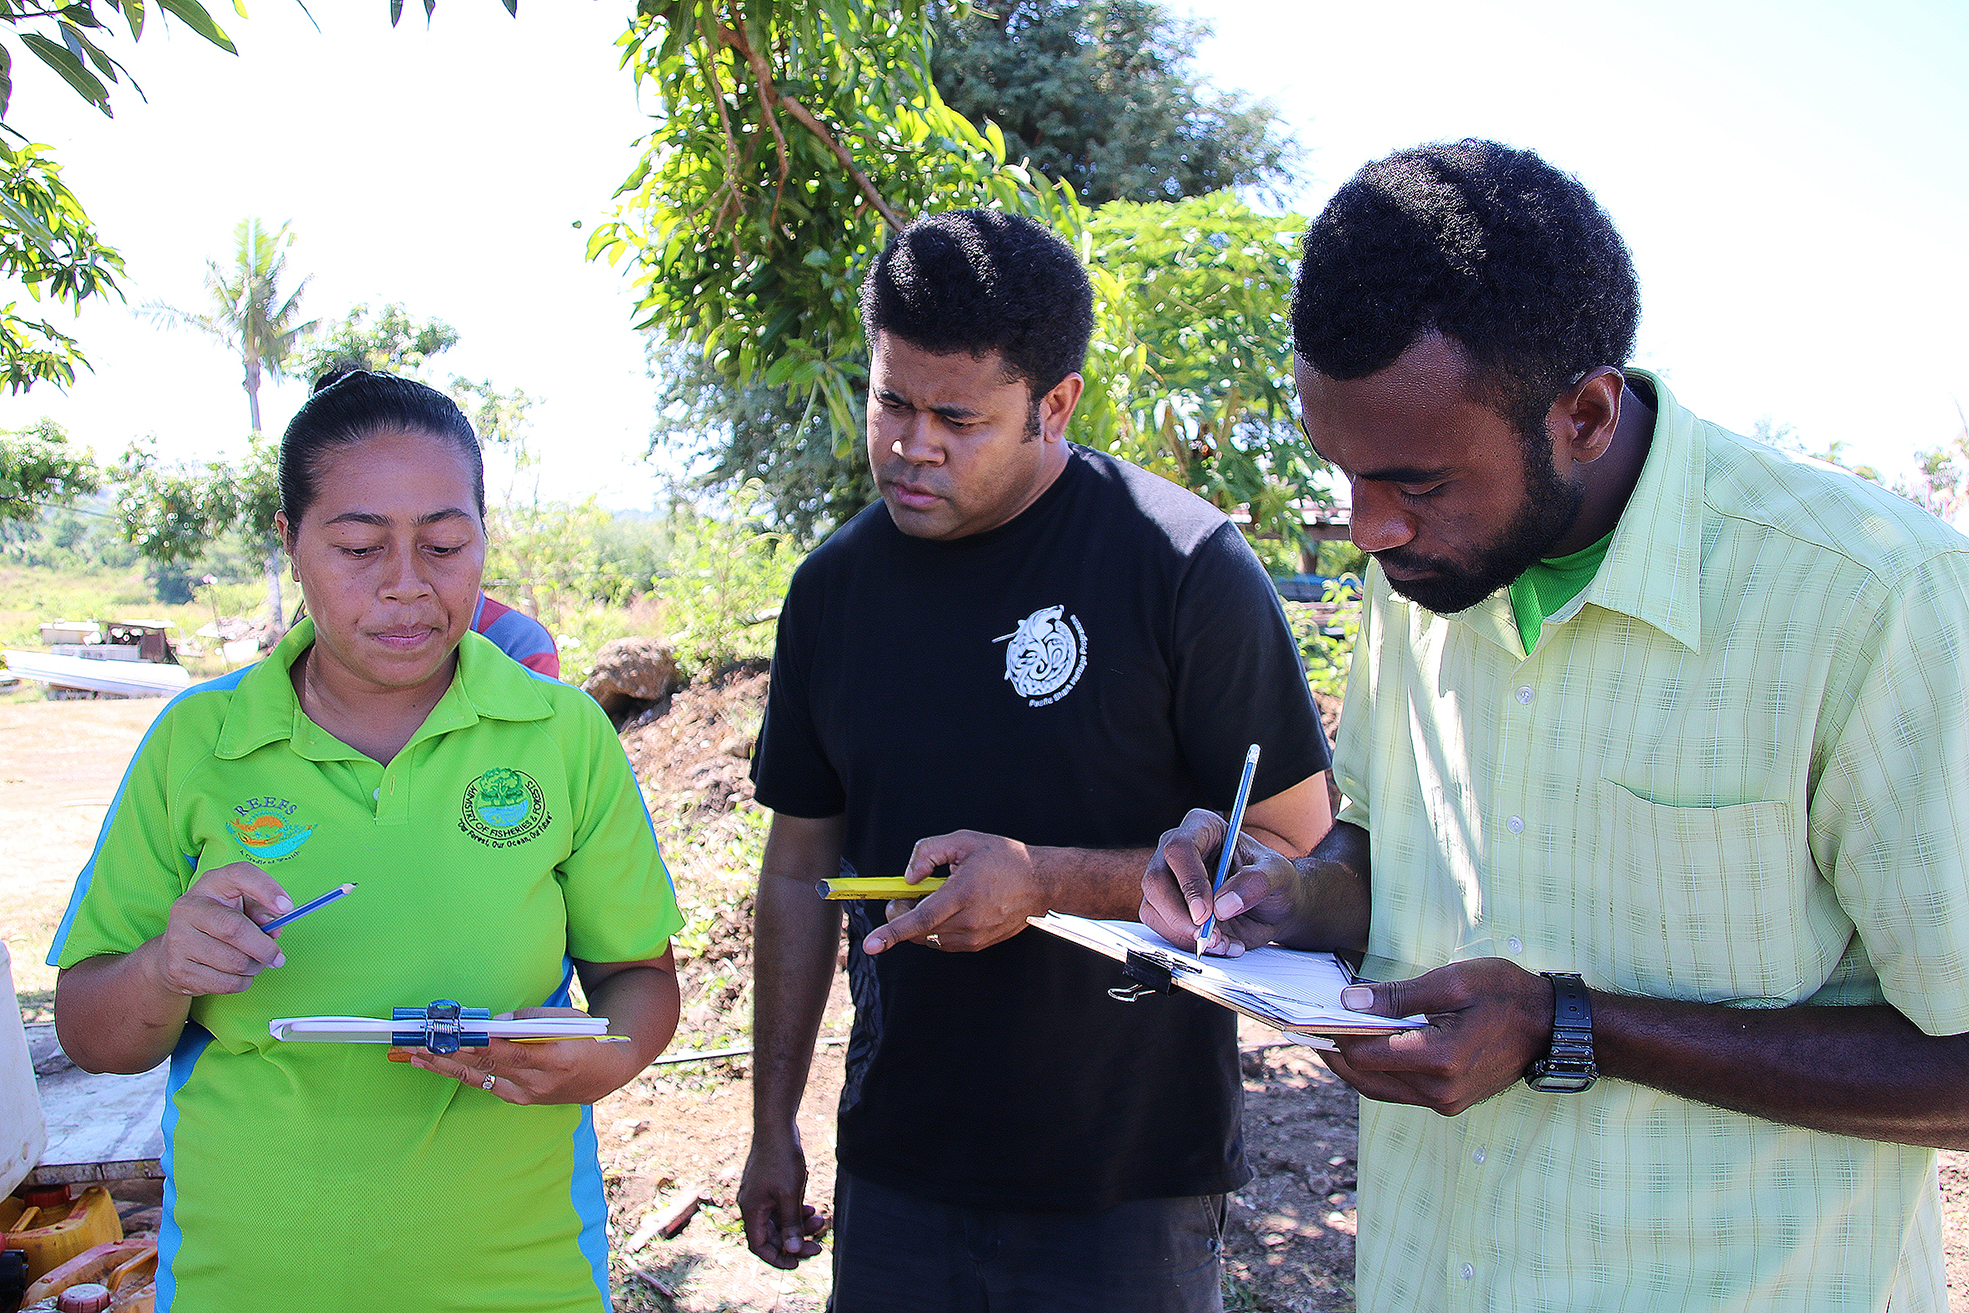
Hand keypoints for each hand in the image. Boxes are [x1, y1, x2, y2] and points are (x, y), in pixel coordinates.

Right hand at [143, 861, 291, 997]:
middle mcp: (188, 908)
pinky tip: (239, 975)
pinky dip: (242, 982)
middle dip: (264, 947)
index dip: (266, 889)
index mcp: (209, 885)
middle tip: (277, 957)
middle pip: (235, 928)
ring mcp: (179, 939)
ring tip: (255, 964)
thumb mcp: (239, 908)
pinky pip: (225, 983)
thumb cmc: (217, 925)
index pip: (239, 874)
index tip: (287, 908)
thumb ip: (261, 911)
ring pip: (233, 961)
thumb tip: (275, 927)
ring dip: (254, 967)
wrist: (172, 954)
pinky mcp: (178, 969)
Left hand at [402, 1007, 634, 1105]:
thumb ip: (529, 1020)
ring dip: (443, 1066)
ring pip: (477, 1078)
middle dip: (448, 1053)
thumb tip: (491, 1025)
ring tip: (413, 1055)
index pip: (511, 1052)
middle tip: (416, 1043)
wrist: (605, 1075)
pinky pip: (483, 1084)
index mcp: (556, 1058)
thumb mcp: (566, 1019)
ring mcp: (526, 1094)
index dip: (481, 1045)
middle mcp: (538, 1082)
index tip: (454, 1035)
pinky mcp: (519, 1099)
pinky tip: (436, 1064)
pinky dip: (458, 1073)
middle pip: (486, 1066)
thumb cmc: (585, 1038)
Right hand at [739, 1129, 827, 1268]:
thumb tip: (793, 1250)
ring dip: (799, 1225)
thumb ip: (791, 1224)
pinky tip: (813, 1210)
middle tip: (818, 1245)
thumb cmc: (780, 1158)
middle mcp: (752, 1205)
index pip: (760, 1246)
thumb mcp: (790, 1194)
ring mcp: (760, 1195)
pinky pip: (781, 1207)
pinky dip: (796, 1212)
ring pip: (779, 1221)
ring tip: (821, 1221)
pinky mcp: (769, 1186)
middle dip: (795, 1241)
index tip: (798, 1263)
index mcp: (752, 1210)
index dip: (777, 1258)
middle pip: (772, 1236)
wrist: (776, 1126)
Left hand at [862, 830, 1052, 954]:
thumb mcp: (964, 840)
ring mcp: (975, 936)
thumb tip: (909, 878)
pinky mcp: (979, 944)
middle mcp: (969, 921)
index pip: (920, 918)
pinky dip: (935, 929)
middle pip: (919, 931)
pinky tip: (948, 909)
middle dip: (900, 916)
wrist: (1040, 882)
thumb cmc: (1003, 858)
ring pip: (929, 938)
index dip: (892, 932)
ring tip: (935, 898)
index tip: (870, 944)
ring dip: (919, 922)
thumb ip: (929, 852)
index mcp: (963, 893)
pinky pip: (943, 942)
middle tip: (903, 897)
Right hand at [1140, 808, 1298, 954]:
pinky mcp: (1166, 908)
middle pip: (1156, 880)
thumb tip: (1223, 905)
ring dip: (1184, 934)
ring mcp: (1168, 881)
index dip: (1189, 882)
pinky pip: (1162, 929)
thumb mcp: (1278, 875)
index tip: (1205, 913)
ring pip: (1153, 908)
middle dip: (1179, 915)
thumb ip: (1256, 883)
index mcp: (1203, 828)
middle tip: (1207, 936)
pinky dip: (1188, 943)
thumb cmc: (1273, 881)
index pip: (1180, 849)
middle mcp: (1177, 852)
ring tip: (1223, 942)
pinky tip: (1219, 944)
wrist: (1273, 907)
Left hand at [1321, 959, 1554, 1115]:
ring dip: (1354, 1067)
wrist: (1552, 1026)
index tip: (1313, 1016)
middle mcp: (1440, 1091)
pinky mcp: (1450, 1102)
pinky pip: (1400, 1092)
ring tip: (1332, 1037)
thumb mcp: (1453, 982)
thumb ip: (1400, 996)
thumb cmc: (1506, 995)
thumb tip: (1351, 1002)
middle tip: (1310, 1030)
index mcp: (1440, 1059)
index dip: (1336, 1036)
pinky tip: (1367, 1048)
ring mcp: (1446, 1101)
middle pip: (1366, 1079)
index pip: (1367, 1055)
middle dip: (1336, 1055)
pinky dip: (1378, 1072)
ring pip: (1381, 1090)